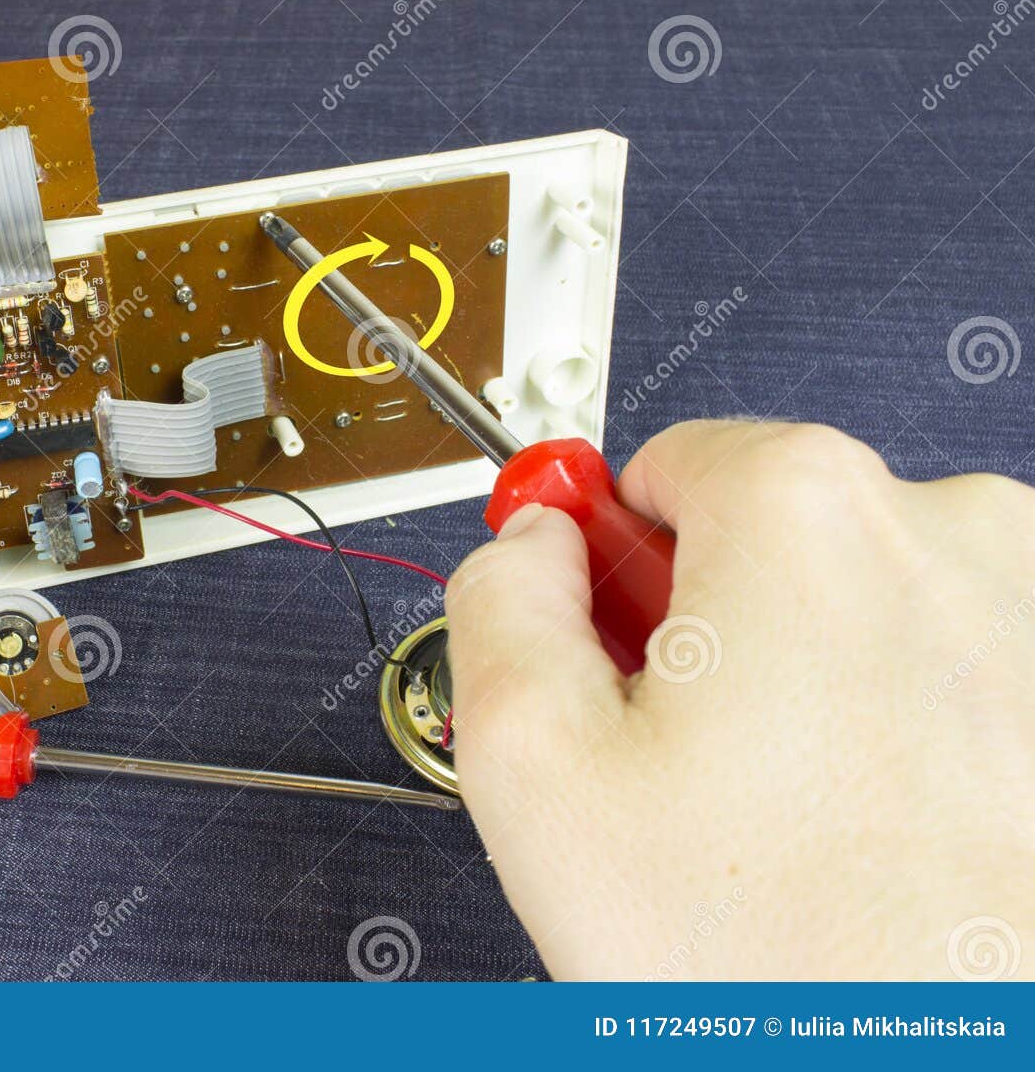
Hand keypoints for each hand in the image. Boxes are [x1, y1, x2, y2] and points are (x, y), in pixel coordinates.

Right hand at [448, 419, 1034, 979]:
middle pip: (766, 537)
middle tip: (692, 772)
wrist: (954, 1064)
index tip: (613, 652)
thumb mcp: (536, 768)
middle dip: (712, 634)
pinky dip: (903, 733)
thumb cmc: (788, 961)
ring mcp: (1034, 620)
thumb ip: (497, 605)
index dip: (611, 570)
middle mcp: (951, 534)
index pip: (659, 465)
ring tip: (790, 824)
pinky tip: (872, 835)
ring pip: (862, 611)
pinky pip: (949, 675)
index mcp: (805, 512)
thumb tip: (526, 551)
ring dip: (813, 686)